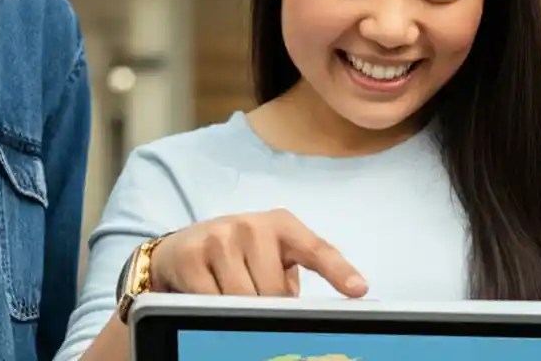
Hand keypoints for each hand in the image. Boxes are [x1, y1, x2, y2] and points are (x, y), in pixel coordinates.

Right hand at [150, 208, 367, 297]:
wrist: (182, 246)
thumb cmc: (240, 256)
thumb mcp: (270, 257)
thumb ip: (289, 277)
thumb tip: (305, 315)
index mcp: (283, 225)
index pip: (316, 249)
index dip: (338, 270)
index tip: (358, 290)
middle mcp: (252, 225)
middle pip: (275, 291)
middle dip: (270, 307)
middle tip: (256, 299)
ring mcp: (220, 237)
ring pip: (243, 299)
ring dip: (240, 309)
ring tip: (231, 293)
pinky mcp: (191, 255)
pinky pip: (212, 302)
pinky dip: (214, 309)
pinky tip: (208, 294)